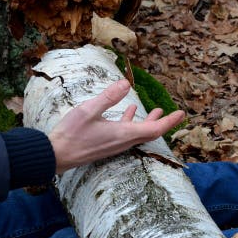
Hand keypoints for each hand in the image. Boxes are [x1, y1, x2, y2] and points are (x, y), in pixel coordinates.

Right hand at [48, 80, 185, 173]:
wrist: (56, 154)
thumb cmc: (71, 133)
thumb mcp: (88, 110)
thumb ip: (109, 97)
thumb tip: (126, 82)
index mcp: (124, 134)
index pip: (155, 129)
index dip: (170, 121)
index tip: (181, 113)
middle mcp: (124, 141)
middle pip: (151, 132)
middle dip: (165, 122)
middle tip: (177, 114)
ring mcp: (116, 144)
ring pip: (140, 133)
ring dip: (150, 122)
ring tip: (158, 111)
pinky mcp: (108, 143)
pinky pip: (127, 132)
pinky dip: (132, 121)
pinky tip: (128, 111)